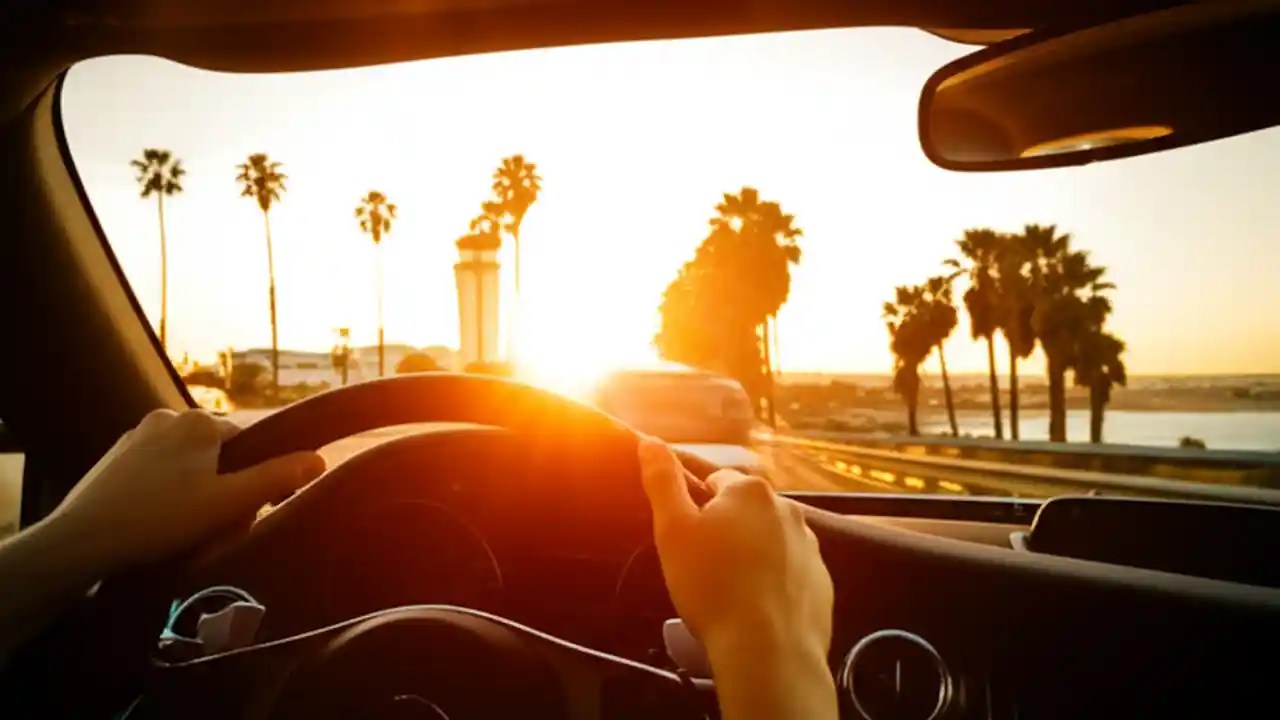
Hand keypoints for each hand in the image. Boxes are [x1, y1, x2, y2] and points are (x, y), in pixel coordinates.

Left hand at [43, 409, 324, 574]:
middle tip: (214, 528)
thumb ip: (277, 478)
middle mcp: (168, 416)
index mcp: (199, 421)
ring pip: (187, 464)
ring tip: (183, 531)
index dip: (252, 478)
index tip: (242, 510)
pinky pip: (157, 472)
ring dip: (194, 492)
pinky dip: (164, 493)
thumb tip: (319, 459)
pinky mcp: (114, 458)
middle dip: (222, 487)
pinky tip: (157, 524)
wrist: (83, 540)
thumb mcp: (229, 503)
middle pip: (217, 454)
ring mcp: (136, 436)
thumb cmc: (162, 519)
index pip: (248, 443)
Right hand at [638, 439, 836, 719]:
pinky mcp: (822, 583)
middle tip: (702, 566)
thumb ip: (663, 482)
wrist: (768, 650)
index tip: (685, 537)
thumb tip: (650, 441)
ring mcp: (810, 547)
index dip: (695, 507)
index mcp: (750, 491)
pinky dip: (775, 582)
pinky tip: (756, 607)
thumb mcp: (674, 530)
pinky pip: (791, 573)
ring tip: (729, 590)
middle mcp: (787, 509)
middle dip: (726, 530)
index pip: (715, 482)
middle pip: (746, 511)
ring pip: (770, 541)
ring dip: (752, 555)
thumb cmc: (712, 585)